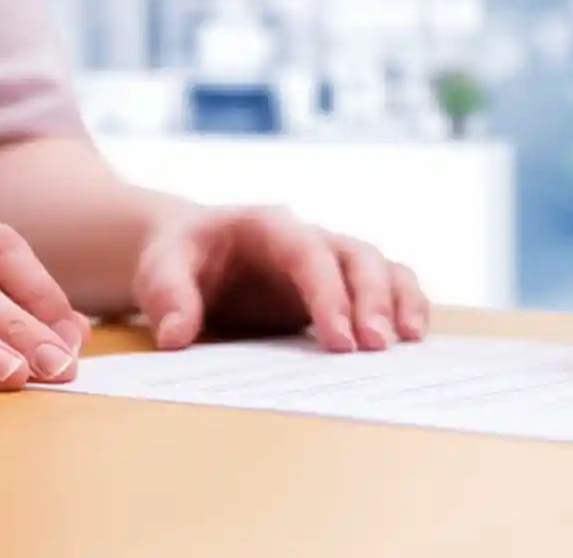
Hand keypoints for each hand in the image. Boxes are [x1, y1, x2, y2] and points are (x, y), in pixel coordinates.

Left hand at [132, 207, 429, 350]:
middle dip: (372, 300)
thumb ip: (168, 297)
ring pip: (380, 267)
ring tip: (409, 342)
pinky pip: (384, 286)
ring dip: (399, 301)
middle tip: (376, 348)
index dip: (328, 293)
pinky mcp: (337, 287)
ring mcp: (327, 261)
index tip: (340, 340)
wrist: (186, 250)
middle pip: (356, 256)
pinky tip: (413, 340)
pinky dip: (403, 306)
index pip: (308, 253)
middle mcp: (307, 238)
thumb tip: (177, 336)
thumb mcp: (158, 270)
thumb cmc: (176, 257)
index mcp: (266, 225)